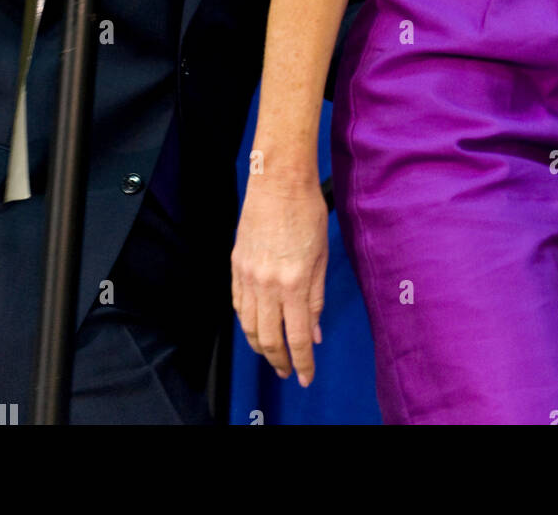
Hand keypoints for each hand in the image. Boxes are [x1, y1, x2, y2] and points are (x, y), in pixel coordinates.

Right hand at [230, 173, 327, 385]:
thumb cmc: (306, 211)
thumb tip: (315, 331)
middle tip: (289, 370)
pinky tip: (256, 326)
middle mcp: (267, 284)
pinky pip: (238, 305)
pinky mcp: (235, 265)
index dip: (302, 362)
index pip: (298, 337)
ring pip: (249, 326)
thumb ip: (316, 298)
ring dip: (261, 346)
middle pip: (269, 339)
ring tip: (273, 353)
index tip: (306, 376)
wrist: (278, 181)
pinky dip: (247, 322)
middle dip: (280, 361)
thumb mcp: (322, 256)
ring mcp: (247, 276)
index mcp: (294, 283)